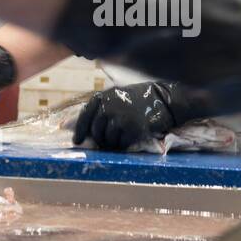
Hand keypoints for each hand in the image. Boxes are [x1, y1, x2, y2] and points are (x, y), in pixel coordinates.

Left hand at [74, 80, 210, 150]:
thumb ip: (101, 109)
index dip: (79, 130)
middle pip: (96, 130)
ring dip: (113, 143)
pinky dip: (124, 144)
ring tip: (122, 138)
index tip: (77, 141)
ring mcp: (120, 117)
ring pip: (108, 139)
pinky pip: (121, 144)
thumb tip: (82, 128)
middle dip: (100, 139)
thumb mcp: (117, 98)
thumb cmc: (139, 100)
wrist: (164, 99)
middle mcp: (109, 106)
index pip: (85, 115)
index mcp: (103, 96)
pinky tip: (131, 138)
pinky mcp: (132, 128)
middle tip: (106, 143)